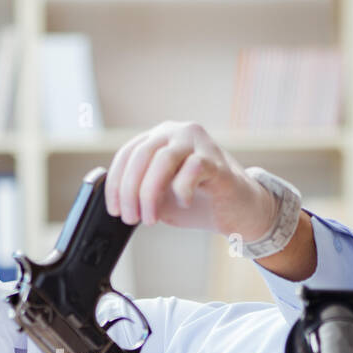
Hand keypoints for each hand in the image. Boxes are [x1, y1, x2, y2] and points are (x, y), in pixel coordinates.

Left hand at [103, 120, 273, 239]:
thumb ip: (139, 192)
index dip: (115, 184)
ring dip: (150, 194)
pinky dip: (182, 190)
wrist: (239, 210)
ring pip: (163, 160)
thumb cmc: (198, 201)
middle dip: (130, 192)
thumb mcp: (159, 197)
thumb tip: (117, 202)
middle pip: (141, 155)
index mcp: (160, 138)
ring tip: (151, 218)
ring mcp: (199, 143)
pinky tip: (184, 203)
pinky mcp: (217, 161)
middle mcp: (178, 133)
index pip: (128, 154)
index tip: (114, 210)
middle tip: (131, 218)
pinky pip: (192, 169)